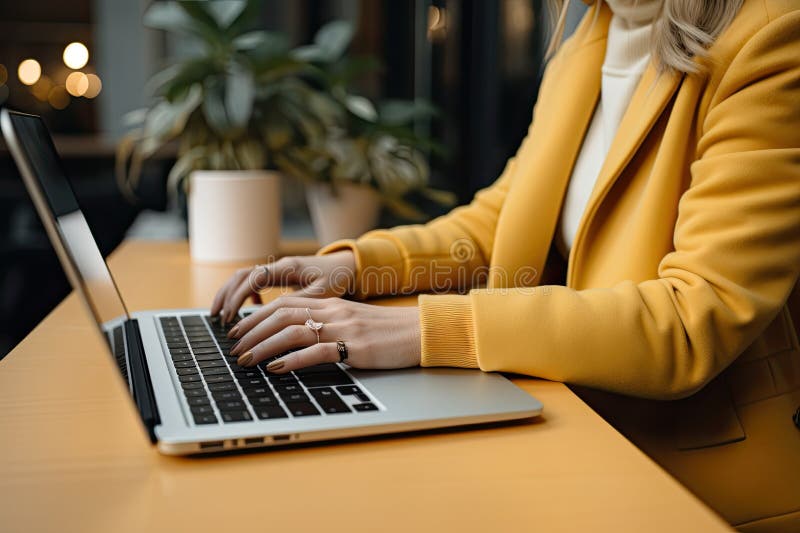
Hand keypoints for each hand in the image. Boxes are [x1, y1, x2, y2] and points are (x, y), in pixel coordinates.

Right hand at [210, 251, 355, 323]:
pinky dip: (246, 293)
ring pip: (245, 278)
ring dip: (231, 294)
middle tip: (216, 318)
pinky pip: (256, 281)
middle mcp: (278, 266)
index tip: (230, 318)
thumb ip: (299, 303)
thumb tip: (276, 317)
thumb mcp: (322, 293)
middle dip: (226, 296)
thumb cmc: (338, 277)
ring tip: (221, 315)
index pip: (252, 280)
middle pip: (241, 276)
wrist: (348, 264)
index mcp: (287, 268)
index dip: (237, 298)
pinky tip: (250, 308)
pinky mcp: (281, 275)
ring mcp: (278, 269)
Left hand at [227, 296, 420, 372]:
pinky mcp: (355, 346)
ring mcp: (344, 328)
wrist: (421, 331)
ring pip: (292, 331)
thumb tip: (295, 341)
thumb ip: (327, 325)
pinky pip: (317, 351)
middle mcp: (333, 312)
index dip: (256, 317)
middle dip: (252, 332)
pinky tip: (276, 369)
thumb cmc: (388, 332)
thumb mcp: (353, 322)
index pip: (284, 304)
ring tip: (246, 360)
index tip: (238, 331)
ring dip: (264, 346)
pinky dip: (292, 360)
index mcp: (331, 304)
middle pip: (281, 315)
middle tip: (233, 348)